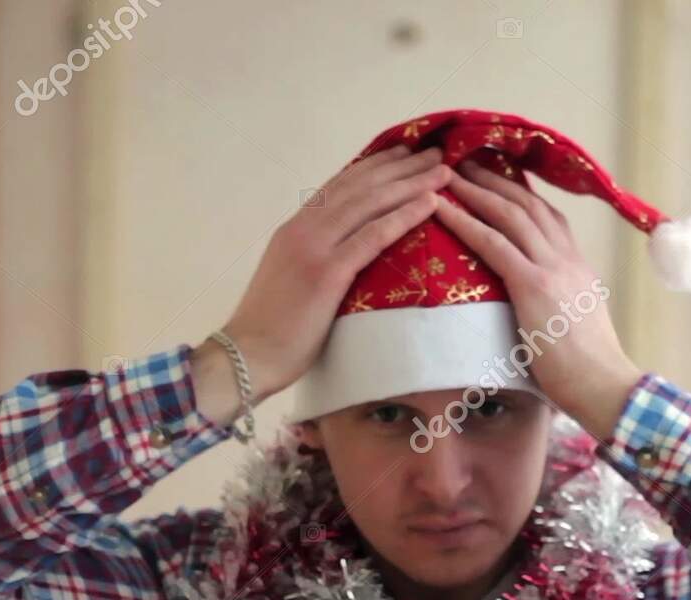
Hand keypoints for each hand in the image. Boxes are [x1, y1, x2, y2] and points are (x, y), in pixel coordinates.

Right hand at [197, 146, 452, 420]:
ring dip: (410, 183)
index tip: (403, 154)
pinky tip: (430, 203)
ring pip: (370, 203)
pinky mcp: (327, 272)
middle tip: (434, 153)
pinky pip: (373, 236)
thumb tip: (346, 258)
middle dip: (400, 167)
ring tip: (442, 171)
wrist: (247, 356)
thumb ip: (316, 260)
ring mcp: (314, 248)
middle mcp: (303, 229)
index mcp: (294, 230)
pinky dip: (404, 215)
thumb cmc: (272, 332)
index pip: (340, 187)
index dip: (375, 167)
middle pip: (360, 186)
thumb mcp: (292, 282)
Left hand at [432, 161, 643, 439]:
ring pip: (509, 213)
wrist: (604, 385)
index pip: (547, 216)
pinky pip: (493, 243)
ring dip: (475, 188)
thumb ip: (557, 303)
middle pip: (527, 203)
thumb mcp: (574, 322)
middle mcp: (567, 257)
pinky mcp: (534, 285)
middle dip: (493, 178)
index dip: (519, 193)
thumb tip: (538, 306)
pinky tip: (440, 207)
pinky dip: (464, 220)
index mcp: (577, 265)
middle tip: (463, 159)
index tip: (495, 176)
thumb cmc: (586, 369)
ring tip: (446, 171)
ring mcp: (552, 268)